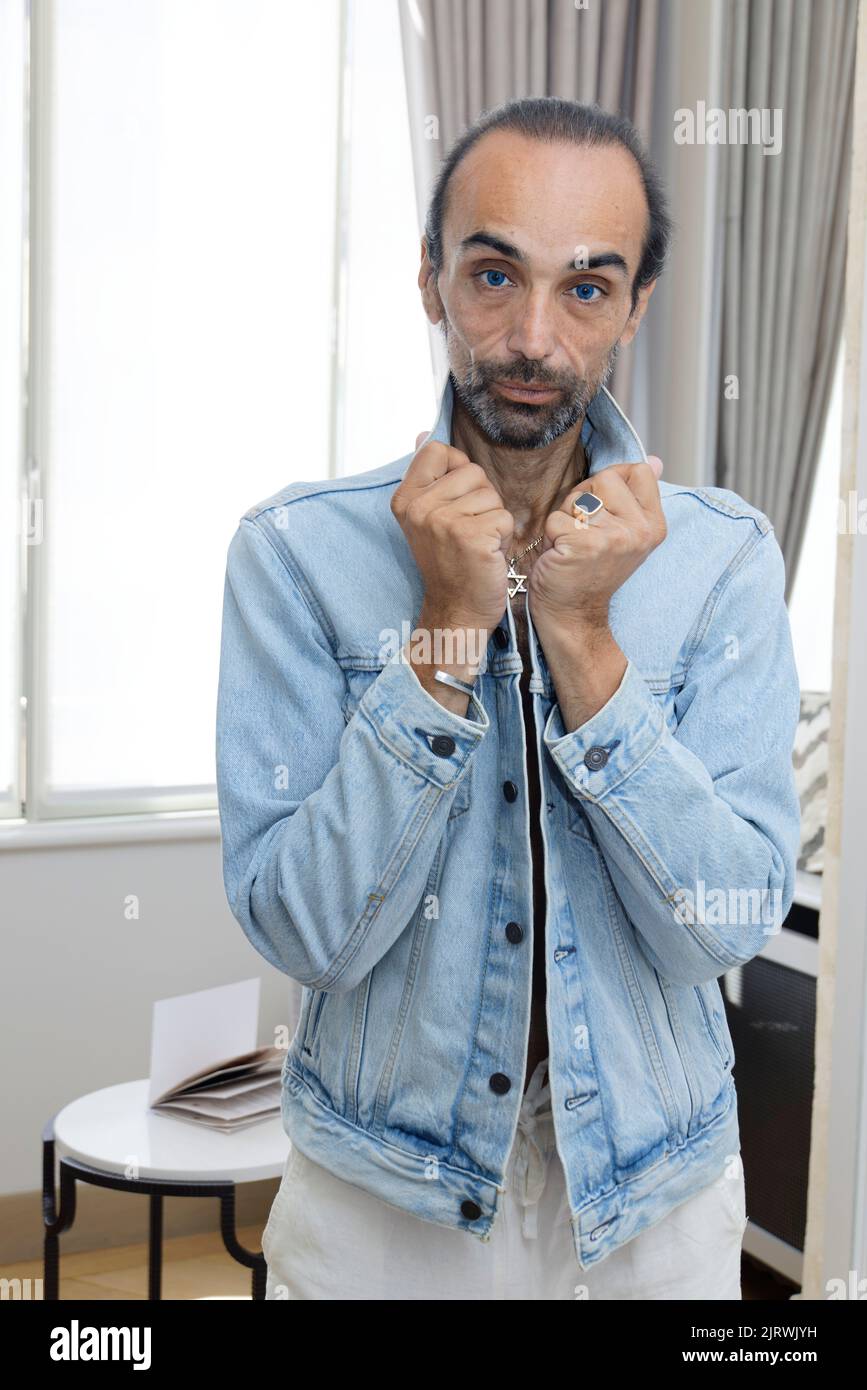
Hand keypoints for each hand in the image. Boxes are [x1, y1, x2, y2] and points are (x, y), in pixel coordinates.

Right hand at [390, 431, 514, 633]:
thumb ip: (427, 475)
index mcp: (406, 498)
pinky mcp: (472, 537)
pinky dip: (503, 536)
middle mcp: (420, 508)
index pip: (437, 450)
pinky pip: (504, 517)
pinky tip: (488, 554)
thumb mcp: (428, 516)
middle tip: (468, 530)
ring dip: (493, 518)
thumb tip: (423, 435)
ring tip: (478, 543)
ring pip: (491, 494)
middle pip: (471, 471)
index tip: (455, 499)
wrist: (456, 609)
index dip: (457, 470)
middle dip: (481, 498)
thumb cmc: (449, 563)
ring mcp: (444, 522)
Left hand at [528, 456, 665, 640]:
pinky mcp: (585, 545)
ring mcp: (614, 538)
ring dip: (566, 518)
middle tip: (584, 533)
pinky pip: (557, 518)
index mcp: (653, 524)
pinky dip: (551, 535)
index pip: (638, 471)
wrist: (574, 614)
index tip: (604, 513)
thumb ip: (636, 495)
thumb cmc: (591, 570)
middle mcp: (640, 531)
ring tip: (572, 544)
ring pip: (577, 497)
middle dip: (585, 499)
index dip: (612, 484)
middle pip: (604, 478)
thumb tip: (655, 461)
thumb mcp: (623, 531)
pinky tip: (561, 555)